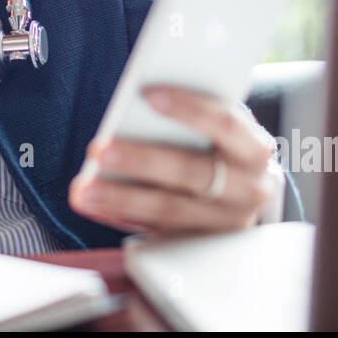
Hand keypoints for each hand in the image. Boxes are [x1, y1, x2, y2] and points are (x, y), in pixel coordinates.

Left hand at [68, 85, 279, 235]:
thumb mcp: (220, 129)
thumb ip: (194, 115)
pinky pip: (154, 231)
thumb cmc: (221, 148)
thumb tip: (141, 99)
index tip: (147, 95)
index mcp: (254, 149)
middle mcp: (248, 188)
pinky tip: (92, 202)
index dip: (189, 108)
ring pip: (169, 209)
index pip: (226, 124)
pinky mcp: (199, 243)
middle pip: (192, 172)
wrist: (244, 194)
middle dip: (142, 160)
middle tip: (100, 149)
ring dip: (120, 197)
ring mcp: (225, 222)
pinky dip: (118, 215)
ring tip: (83, 187)